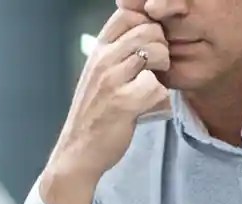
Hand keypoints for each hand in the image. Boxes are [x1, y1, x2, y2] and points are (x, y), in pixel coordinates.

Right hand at [41, 8, 171, 203]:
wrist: (79, 151)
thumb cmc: (95, 114)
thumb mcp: (99, 76)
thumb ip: (116, 55)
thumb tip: (143, 34)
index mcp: (97, 50)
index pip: (127, 15)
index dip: (146, 24)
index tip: (150, 45)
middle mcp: (103, 60)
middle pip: (148, 30)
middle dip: (162, 47)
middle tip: (157, 69)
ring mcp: (112, 81)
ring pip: (156, 53)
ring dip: (163, 69)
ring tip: (153, 85)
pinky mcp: (124, 103)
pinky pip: (157, 87)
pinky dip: (161, 98)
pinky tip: (149, 106)